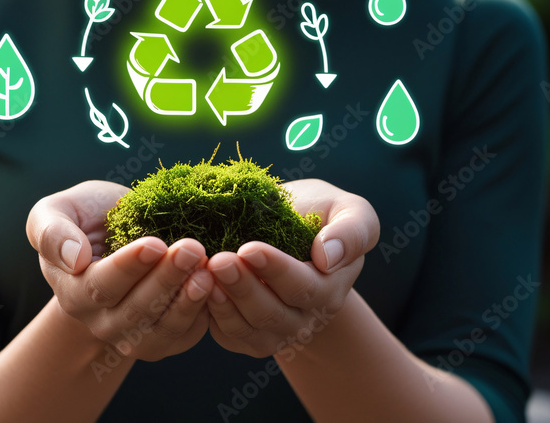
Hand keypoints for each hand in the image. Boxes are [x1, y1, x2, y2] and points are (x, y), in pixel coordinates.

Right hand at [26, 180, 212, 361]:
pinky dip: (203, 313)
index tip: (154, 243)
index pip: (101, 286)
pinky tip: (218, 286)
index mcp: (74, 291)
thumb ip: (51, 231)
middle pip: (136, 310)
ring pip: (163, 328)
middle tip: (193, 248)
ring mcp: (135, 335)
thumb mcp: (56, 212)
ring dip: (188, 300)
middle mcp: (102, 322)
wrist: (114, 240)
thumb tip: (74, 258)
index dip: (128, 267)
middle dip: (166, 279)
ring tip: (208, 271)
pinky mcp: (167, 338)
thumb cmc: (86, 220)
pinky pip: (185, 334)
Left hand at [205, 179, 378, 357]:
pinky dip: (212, 316)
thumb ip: (353, 231)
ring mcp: (276, 331)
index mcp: (330, 287)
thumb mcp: (350, 212)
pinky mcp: (246, 336)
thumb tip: (328, 257)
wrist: (293, 237)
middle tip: (219, 261)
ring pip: (249, 329)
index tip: (250, 248)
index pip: (304, 287)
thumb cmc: (320, 218)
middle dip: (244, 287)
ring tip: (203, 275)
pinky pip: (229, 335)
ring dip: (224, 304)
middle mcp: (305, 318)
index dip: (276, 270)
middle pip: (272, 313)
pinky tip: (197, 289)